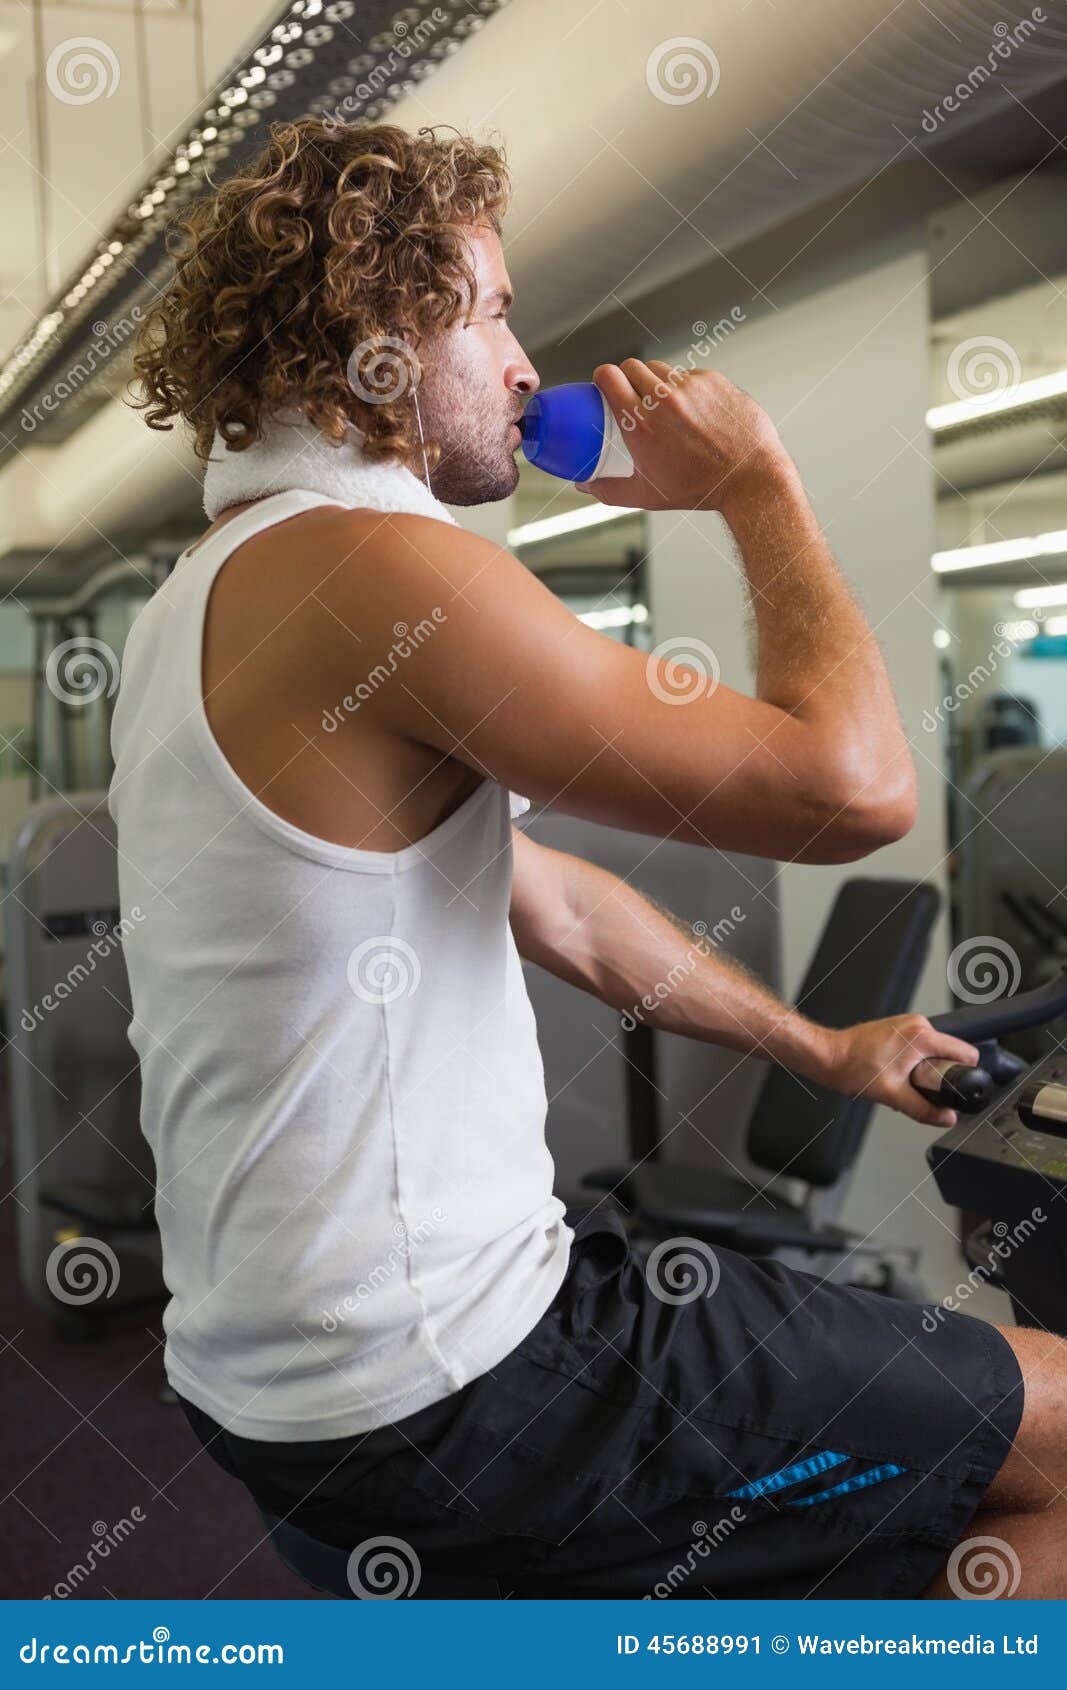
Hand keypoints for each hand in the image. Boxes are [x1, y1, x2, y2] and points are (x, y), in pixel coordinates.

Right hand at [574, 357, 789, 513]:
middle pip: (632, 365)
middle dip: (628, 377)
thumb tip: (584, 486)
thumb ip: (609, 490)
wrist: (749, 478)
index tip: (605, 383)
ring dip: (656, 381)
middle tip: (633, 394)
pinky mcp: (713, 380)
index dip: (603, 376)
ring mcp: (690, 386)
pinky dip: (686, 388)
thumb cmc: (699, 489)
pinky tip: (694, 410)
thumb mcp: (647, 495)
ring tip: (665, 405)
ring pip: (661, 368)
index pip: (609, 375)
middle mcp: (663, 400)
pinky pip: (690, 375)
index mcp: (640, 424)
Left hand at [825, 1015, 981, 1128]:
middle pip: (949, 1053)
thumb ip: (924, 1109)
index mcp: (921, 1035)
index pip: (965, 1052)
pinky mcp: (899, 1028)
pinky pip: (919, 1047)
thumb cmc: (852, 1068)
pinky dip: (914, 1062)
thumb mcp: (893, 1095)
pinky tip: (896, 1073)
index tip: (955, 1087)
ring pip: (933, 1051)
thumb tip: (947, 1118)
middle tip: (917, 1086)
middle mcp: (917, 1024)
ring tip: (902, 1079)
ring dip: (925, 1070)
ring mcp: (907, 1024)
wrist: (829, 1056)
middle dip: (940, 1074)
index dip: (966, 1072)